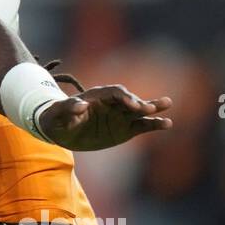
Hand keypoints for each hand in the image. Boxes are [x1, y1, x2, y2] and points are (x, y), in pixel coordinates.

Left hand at [39, 85, 172, 150]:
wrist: (60, 131)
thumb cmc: (57, 118)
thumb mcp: (58, 113)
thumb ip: (68, 108)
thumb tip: (81, 104)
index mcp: (97, 96)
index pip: (115, 92)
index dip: (124, 97)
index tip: (131, 105)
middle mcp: (112, 104)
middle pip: (130, 99)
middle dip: (139, 102)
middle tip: (148, 108)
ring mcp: (120, 116)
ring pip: (140, 111)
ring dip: (153, 108)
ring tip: (167, 104)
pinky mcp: (125, 130)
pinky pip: (141, 126)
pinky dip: (154, 124)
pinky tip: (167, 123)